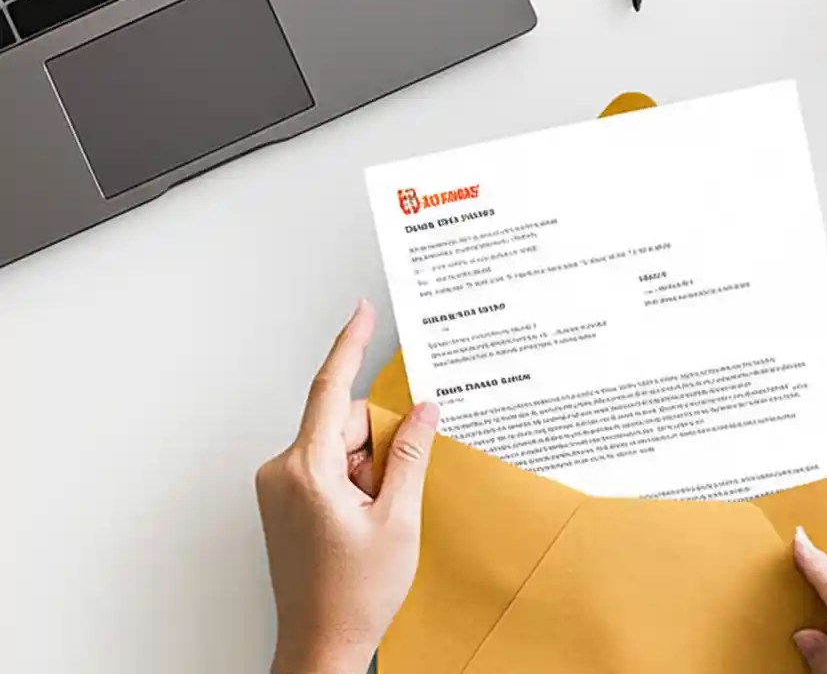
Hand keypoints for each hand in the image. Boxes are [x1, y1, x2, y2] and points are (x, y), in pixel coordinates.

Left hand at [256, 300, 439, 673]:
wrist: (321, 645)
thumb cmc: (354, 596)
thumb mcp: (398, 520)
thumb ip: (409, 455)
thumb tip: (423, 410)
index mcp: (306, 471)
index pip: (329, 390)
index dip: (349, 345)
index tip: (362, 312)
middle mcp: (282, 472)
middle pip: (342, 424)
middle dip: (378, 447)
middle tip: (392, 496)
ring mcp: (278, 487)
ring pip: (337, 447)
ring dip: (367, 470)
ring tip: (374, 520)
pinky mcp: (283, 500)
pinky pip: (325, 468)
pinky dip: (353, 482)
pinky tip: (363, 520)